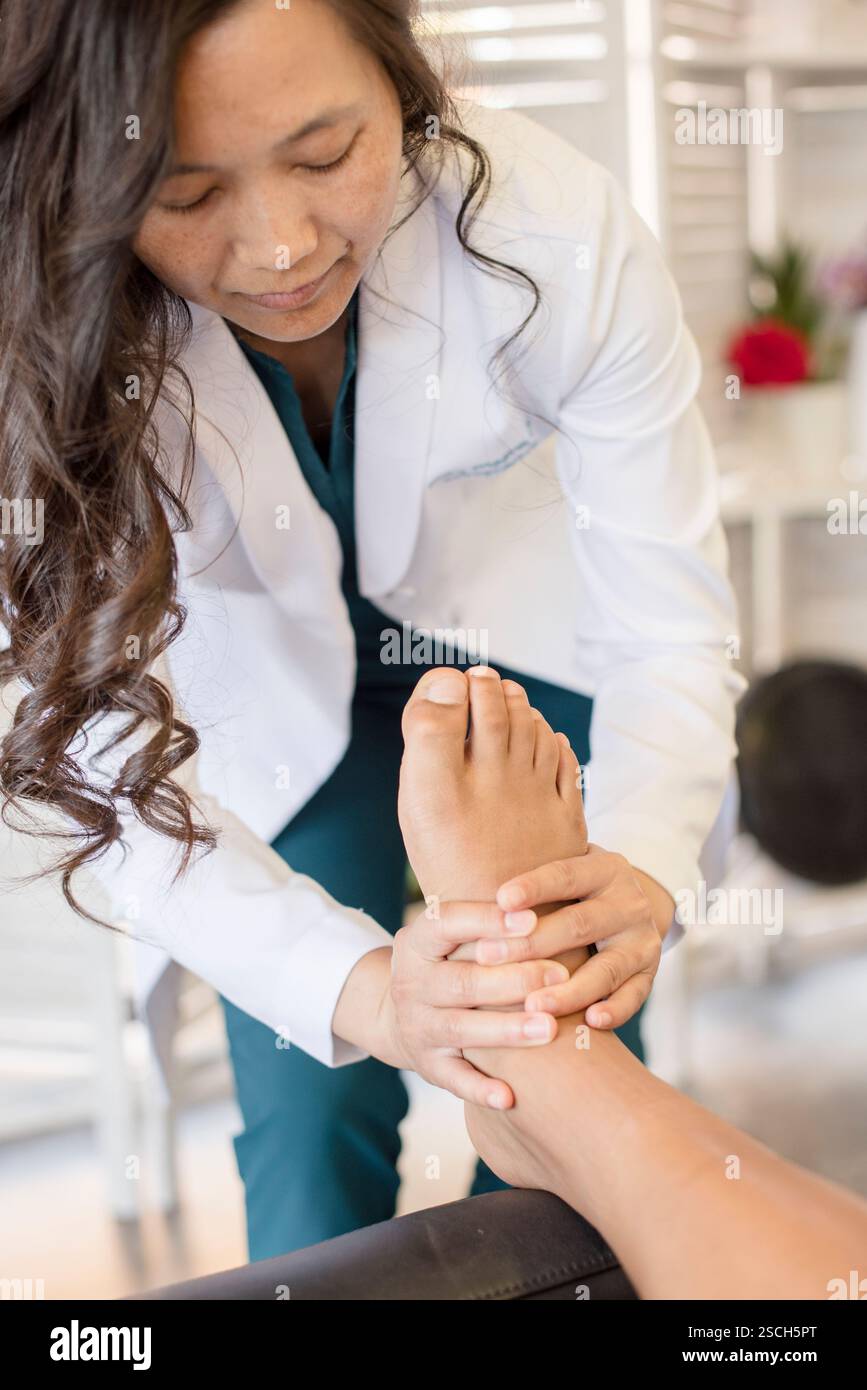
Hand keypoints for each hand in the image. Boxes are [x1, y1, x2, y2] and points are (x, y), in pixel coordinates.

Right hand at [378, 899, 574, 1108]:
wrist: (396, 1010)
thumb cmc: (449, 958)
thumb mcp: (452, 932)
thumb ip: (487, 919)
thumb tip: (545, 892)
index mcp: (418, 940)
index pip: (450, 924)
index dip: (489, 922)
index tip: (533, 918)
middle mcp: (411, 982)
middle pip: (463, 982)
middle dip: (513, 979)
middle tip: (561, 976)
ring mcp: (417, 1025)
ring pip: (463, 1030)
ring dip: (507, 1031)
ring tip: (550, 1029)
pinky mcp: (426, 1064)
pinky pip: (455, 1079)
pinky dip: (481, 1090)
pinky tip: (510, 1097)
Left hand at [494, 845, 669, 1028]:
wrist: (628, 910)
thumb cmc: (573, 894)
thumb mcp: (564, 877)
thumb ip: (532, 883)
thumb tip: (466, 885)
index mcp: (605, 869)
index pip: (566, 875)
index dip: (534, 887)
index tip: (499, 899)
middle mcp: (629, 903)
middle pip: (580, 924)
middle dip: (532, 943)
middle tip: (487, 958)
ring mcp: (643, 941)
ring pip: (607, 968)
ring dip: (570, 989)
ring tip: (533, 1005)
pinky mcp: (649, 975)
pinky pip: (635, 996)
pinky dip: (615, 1010)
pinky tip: (590, 1022)